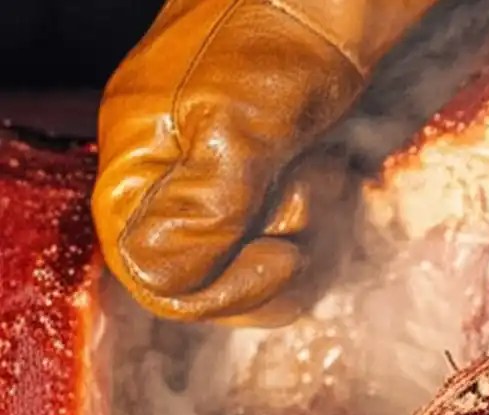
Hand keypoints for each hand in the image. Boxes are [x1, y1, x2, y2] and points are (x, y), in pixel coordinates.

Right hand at [92, 0, 438, 324]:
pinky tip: (333, 177)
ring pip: (249, 254)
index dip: (218, 289)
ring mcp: (219, 169)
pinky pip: (282, 225)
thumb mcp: (240, 126)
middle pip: (205, 272)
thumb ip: (202, 207)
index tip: (281, 259)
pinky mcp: (265, 165)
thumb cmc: (282, 36)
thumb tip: (164, 278)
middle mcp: (171, 173)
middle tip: (307, 215)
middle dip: (264, 262)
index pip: (152, 272)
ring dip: (296, 237)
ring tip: (321, 181)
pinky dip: (314, 216)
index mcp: (139, 162)